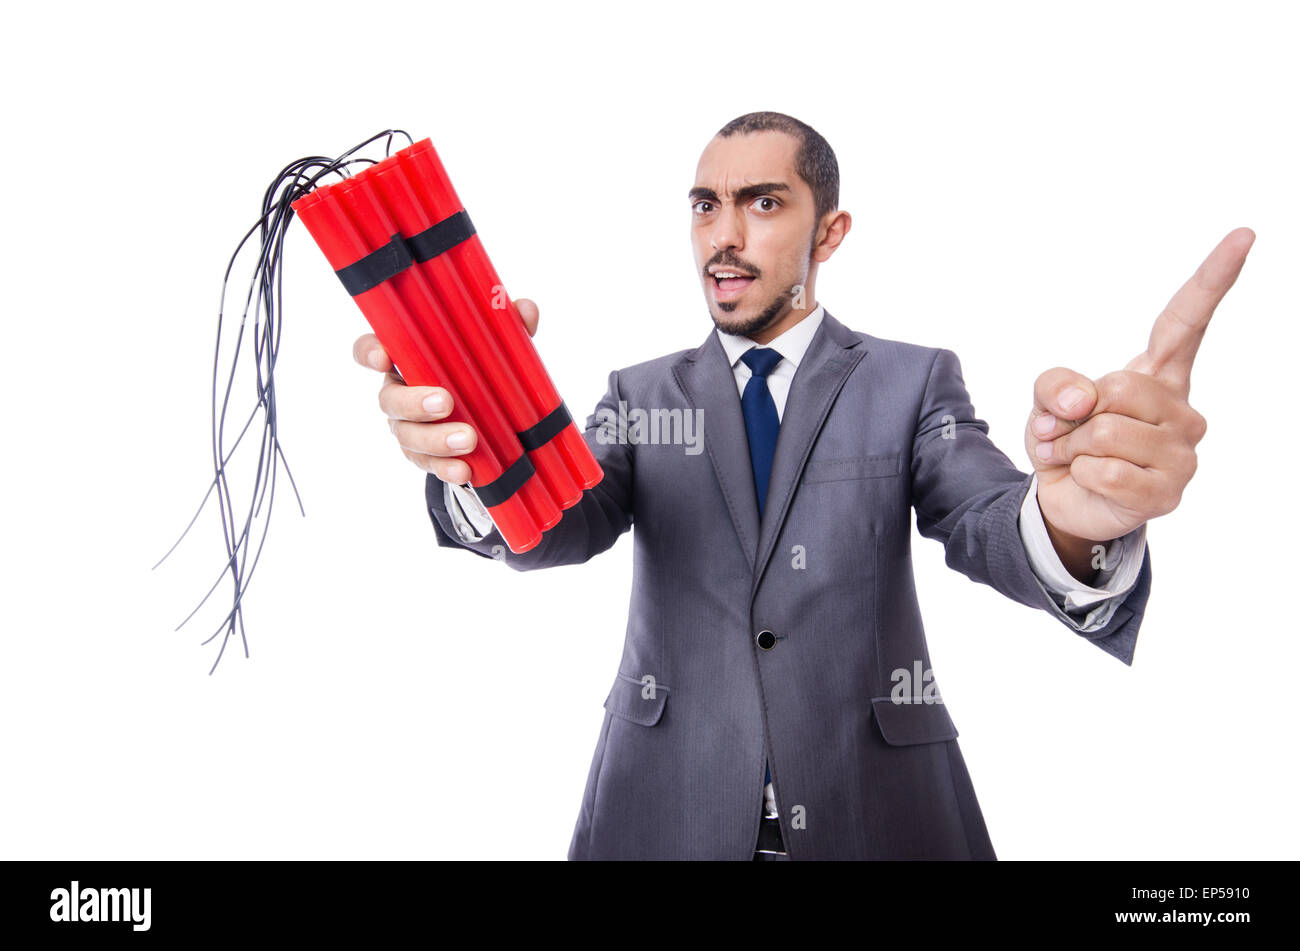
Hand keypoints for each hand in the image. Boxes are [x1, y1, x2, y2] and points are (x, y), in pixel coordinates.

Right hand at [352, 298, 540, 484]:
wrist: (485, 415)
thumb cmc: (475, 368)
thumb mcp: (492, 345)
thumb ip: (505, 326)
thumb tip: (526, 310)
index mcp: (406, 357)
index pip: (371, 348)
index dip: (369, 352)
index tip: (383, 356)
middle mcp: (398, 392)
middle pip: (389, 400)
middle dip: (414, 403)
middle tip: (446, 402)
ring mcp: (407, 427)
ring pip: (408, 436)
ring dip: (437, 439)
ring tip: (469, 439)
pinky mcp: (422, 456)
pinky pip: (428, 464)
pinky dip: (447, 468)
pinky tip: (465, 470)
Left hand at [1025, 228, 1254, 546]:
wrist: (1065, 499)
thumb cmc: (1068, 441)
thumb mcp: (1048, 401)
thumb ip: (1054, 384)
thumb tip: (1083, 399)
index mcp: (1160, 373)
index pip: (1187, 321)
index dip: (1213, 278)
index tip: (1244, 236)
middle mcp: (1182, 409)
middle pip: (1119, 387)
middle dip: (1073, 413)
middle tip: (1067, 432)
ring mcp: (1182, 454)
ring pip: (1106, 431)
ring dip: (1071, 446)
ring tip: (1076, 457)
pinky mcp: (1167, 493)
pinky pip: (1106, 471)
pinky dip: (1079, 473)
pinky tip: (1088, 479)